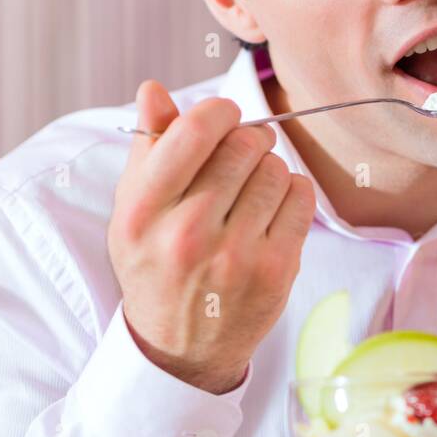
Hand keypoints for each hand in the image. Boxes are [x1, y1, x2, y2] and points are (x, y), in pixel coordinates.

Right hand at [107, 80, 315, 393]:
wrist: (179, 347)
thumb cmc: (156, 263)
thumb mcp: (134, 208)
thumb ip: (148, 145)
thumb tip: (154, 89)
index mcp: (143, 212)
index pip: (194, 132)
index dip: (219, 111)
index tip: (224, 117)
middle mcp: (187, 234)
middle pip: (243, 145)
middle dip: (249, 139)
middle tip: (242, 154)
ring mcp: (235, 255)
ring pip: (276, 169)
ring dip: (270, 167)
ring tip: (252, 189)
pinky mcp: (275, 270)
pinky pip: (302, 197)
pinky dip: (293, 193)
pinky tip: (272, 210)